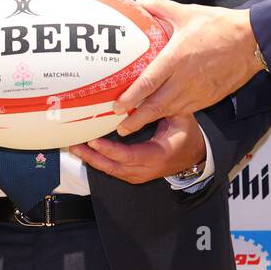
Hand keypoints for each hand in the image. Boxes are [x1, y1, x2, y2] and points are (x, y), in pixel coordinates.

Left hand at [69, 113, 205, 183]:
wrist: (195, 156)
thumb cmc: (187, 135)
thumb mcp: (180, 118)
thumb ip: (161, 108)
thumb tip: (140, 94)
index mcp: (157, 156)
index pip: (128, 156)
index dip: (109, 149)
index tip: (93, 139)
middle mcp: (146, 170)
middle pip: (114, 167)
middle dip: (92, 157)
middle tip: (75, 144)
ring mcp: (140, 175)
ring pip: (111, 171)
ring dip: (92, 160)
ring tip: (76, 147)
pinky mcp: (135, 175)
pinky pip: (114, 170)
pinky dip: (100, 161)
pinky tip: (88, 152)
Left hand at [113, 0, 262, 136]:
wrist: (252, 41)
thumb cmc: (220, 25)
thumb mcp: (187, 13)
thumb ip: (160, 7)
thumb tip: (139, 0)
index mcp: (176, 58)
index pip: (148, 83)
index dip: (131, 97)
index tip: (116, 107)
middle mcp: (184, 79)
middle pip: (156, 105)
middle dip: (137, 119)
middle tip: (121, 127)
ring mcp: (198, 91)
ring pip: (171, 110)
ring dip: (153, 118)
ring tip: (136, 123)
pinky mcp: (210, 98)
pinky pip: (186, 109)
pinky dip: (171, 114)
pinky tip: (163, 113)